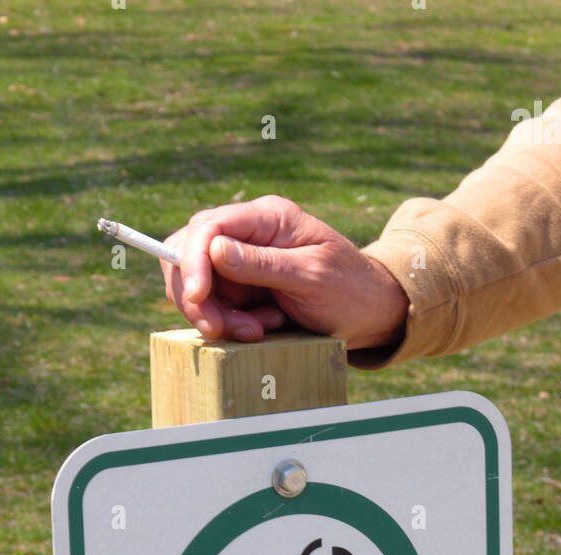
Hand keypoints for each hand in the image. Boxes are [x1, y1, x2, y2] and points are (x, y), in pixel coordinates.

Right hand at [160, 194, 408, 350]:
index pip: (209, 226)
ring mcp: (241, 262)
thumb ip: (263, 264)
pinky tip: (263, 329)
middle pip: (190, 254)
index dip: (193, 261)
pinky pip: (215, 307)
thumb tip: (215, 250)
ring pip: (198, 287)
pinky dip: (229, 325)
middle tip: (223, 330)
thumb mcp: (312, 276)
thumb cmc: (349, 290)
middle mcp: (248, 233)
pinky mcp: (241, 290)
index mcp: (267, 217)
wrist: (369, 314)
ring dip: (218, 317)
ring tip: (258, 331)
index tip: (198, 298)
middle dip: (200, 297)